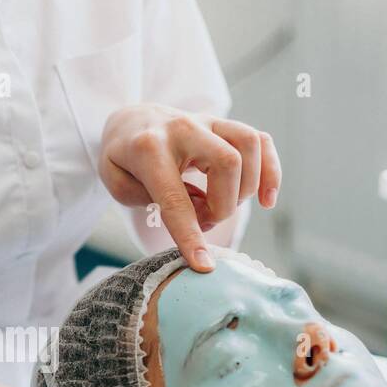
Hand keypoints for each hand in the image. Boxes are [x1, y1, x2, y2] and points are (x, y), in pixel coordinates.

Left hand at [98, 103, 280, 271]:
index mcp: (149, 149)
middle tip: (204, 220)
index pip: (175, 198)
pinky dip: (271, 172)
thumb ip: (149, 201)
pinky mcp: (225, 125)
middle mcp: (183, 129)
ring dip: (246, 188)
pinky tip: (266, 200)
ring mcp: (207, 123)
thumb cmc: (123, 159)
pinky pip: (261, 141)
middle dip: (223, 205)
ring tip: (223, 206)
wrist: (130, 121)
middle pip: (227, 163)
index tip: (204, 265)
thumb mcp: (116, 182)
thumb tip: (198, 211)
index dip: (190, 235)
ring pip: (248, 146)